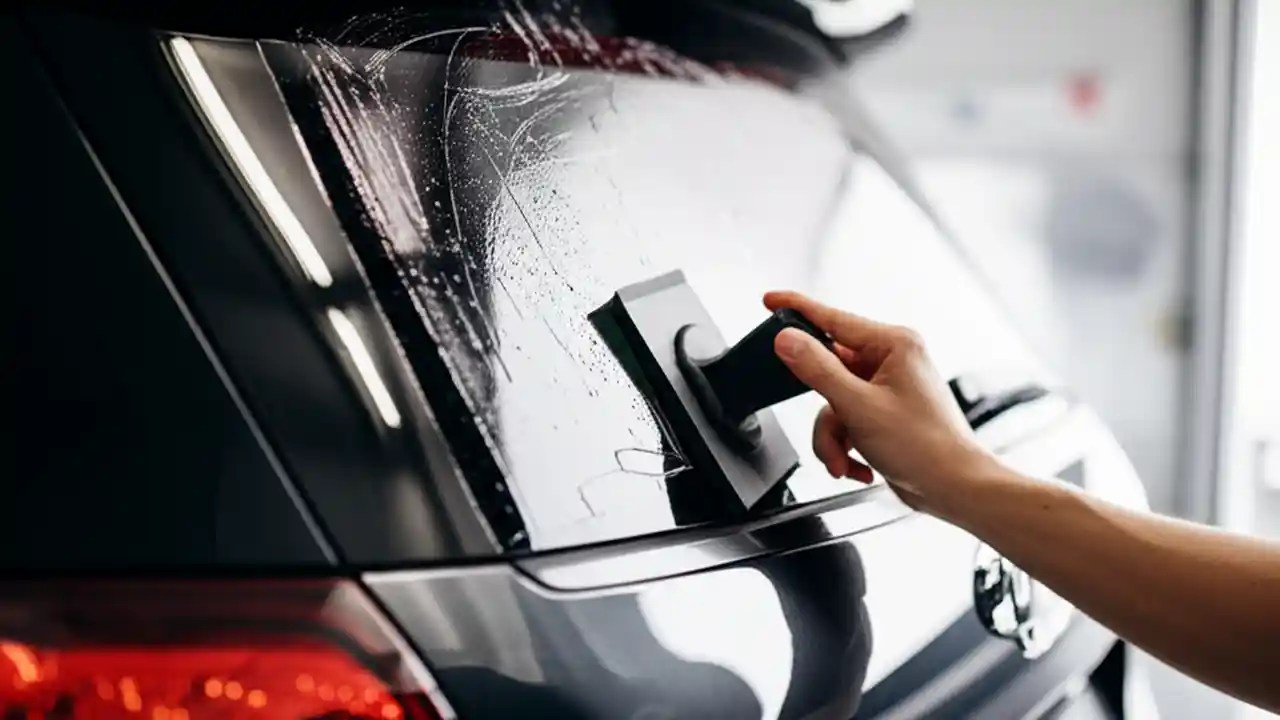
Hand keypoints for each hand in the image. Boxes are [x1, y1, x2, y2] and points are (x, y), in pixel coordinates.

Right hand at [765, 291, 996, 514]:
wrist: (954, 488)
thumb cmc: (926, 448)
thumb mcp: (859, 406)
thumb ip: (817, 370)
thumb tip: (787, 340)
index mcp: (894, 344)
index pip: (833, 318)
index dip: (797, 309)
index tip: (770, 300)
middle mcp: (891, 360)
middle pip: (827, 371)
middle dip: (825, 415)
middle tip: (830, 431)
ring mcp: (886, 387)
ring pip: (832, 403)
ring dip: (833, 438)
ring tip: (845, 460)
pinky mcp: (882, 412)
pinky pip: (844, 420)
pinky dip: (844, 446)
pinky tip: (858, 465)